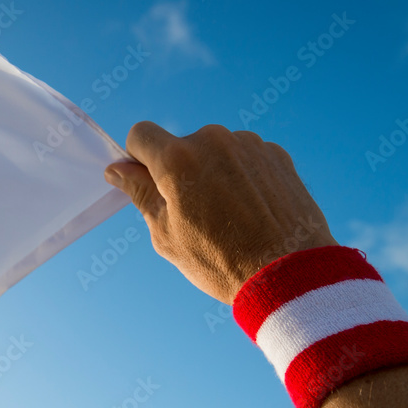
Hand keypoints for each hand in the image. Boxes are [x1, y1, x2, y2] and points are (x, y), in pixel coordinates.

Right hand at [105, 122, 337, 303]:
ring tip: (229, 215)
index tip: (148, 183)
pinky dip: (242, 176)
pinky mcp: (275, 154)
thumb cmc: (220, 261)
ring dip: (213, 172)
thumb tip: (118, 169)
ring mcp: (248, 144)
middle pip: (180, 144)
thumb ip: (140, 193)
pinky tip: (252, 209)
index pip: (140, 134)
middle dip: (179, 170)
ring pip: (215, 150)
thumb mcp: (166, 235)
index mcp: (178, 159)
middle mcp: (213, 140)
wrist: (290, 273)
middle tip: (194, 213)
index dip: (138, 158)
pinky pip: (246, 157)